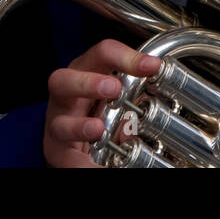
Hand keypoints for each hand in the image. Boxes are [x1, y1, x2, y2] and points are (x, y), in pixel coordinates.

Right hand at [43, 39, 160, 167]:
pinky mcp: (58, 152)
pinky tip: (94, 164)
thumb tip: (161, 85)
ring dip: (80, 126)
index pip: (102, 54)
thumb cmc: (100, 112)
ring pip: (60, 122)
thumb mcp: (121, 96)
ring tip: (98, 130)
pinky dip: (81, 163)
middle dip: (89, 83)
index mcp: (86, 73)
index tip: (152, 66)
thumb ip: (136, 92)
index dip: (126, 56)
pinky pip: (66, 157)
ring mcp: (58, 124)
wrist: (82, 145)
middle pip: (63, 79)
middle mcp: (66, 96)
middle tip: (114, 89)